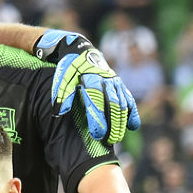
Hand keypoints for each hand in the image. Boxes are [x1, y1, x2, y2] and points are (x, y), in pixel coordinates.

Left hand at [34, 29, 137, 144]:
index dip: (98, 119)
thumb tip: (59, 113)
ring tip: (118, 137)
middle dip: (113, 124)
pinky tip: (133, 126)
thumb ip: (62, 95)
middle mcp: (106, 81)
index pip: (96, 102)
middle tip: (110, 141)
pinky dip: (132, 112)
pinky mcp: (119, 84)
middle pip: (113, 105)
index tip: (97, 134)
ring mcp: (115, 82)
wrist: (81, 52)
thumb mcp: (62, 79)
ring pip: (122, 103)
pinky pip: (128, 99)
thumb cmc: (69, 69)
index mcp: (91, 80)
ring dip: (122, 121)